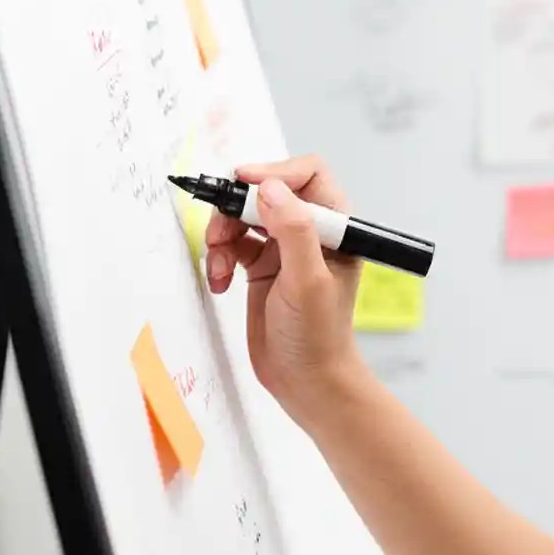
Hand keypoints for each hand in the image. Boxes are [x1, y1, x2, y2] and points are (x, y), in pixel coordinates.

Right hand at [205, 155, 365, 424]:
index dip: (275, 172)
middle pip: (266, 191)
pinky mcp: (262, 267)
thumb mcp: (307, 281)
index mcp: (334, 227)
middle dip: (237, 207)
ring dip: (222, 233)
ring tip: (218, 265)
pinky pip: (232, 244)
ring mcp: (283, 249)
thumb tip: (270, 188)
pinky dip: (219, 256)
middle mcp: (309, 232)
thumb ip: (293, 231)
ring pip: (243, 216)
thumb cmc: (318, 336)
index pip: (307, 175)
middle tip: (219, 232)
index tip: (244, 184)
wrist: (306, 382)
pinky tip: (220, 281)